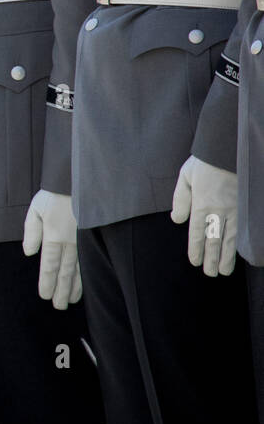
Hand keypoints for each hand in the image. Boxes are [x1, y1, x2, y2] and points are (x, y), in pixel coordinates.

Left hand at [22, 188, 81, 309]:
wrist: (77, 181)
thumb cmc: (53, 195)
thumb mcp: (35, 209)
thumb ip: (31, 231)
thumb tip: (29, 253)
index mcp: (53, 234)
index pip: (50, 264)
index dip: (47, 281)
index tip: (45, 295)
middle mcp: (69, 241)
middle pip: (65, 271)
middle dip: (61, 290)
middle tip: (59, 306)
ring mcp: (81, 241)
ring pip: (78, 269)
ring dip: (74, 286)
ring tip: (71, 300)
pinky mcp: (90, 238)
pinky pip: (87, 260)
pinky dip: (85, 274)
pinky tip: (84, 284)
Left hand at [171, 155, 237, 275]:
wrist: (229, 150)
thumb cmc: (205, 163)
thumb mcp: (185, 177)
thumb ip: (180, 200)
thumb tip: (177, 221)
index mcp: (201, 203)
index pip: (196, 233)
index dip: (196, 249)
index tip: (194, 261)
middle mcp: (219, 210)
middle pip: (214, 240)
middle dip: (212, 258)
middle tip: (210, 273)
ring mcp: (236, 210)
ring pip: (231, 239)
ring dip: (227, 257)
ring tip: (224, 271)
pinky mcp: (247, 208)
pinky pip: (244, 230)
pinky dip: (242, 244)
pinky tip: (241, 254)